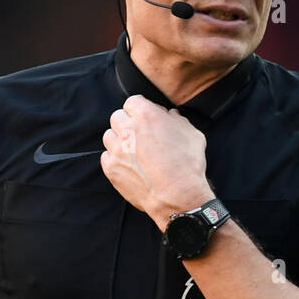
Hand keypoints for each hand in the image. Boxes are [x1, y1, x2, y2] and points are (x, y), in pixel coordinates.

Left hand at [100, 95, 212, 224]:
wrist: (177, 196)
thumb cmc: (188, 165)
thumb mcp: (192, 134)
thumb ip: (178, 120)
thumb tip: (171, 115)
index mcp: (146, 115)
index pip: (132, 102)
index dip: (139, 110)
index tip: (145, 119)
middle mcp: (128, 129)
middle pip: (117, 117)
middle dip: (127, 124)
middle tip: (139, 136)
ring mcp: (117, 149)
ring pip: (109, 136)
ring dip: (118, 140)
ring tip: (132, 151)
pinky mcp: (111, 168)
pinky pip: (106, 157)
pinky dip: (115, 159)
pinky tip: (128, 165)